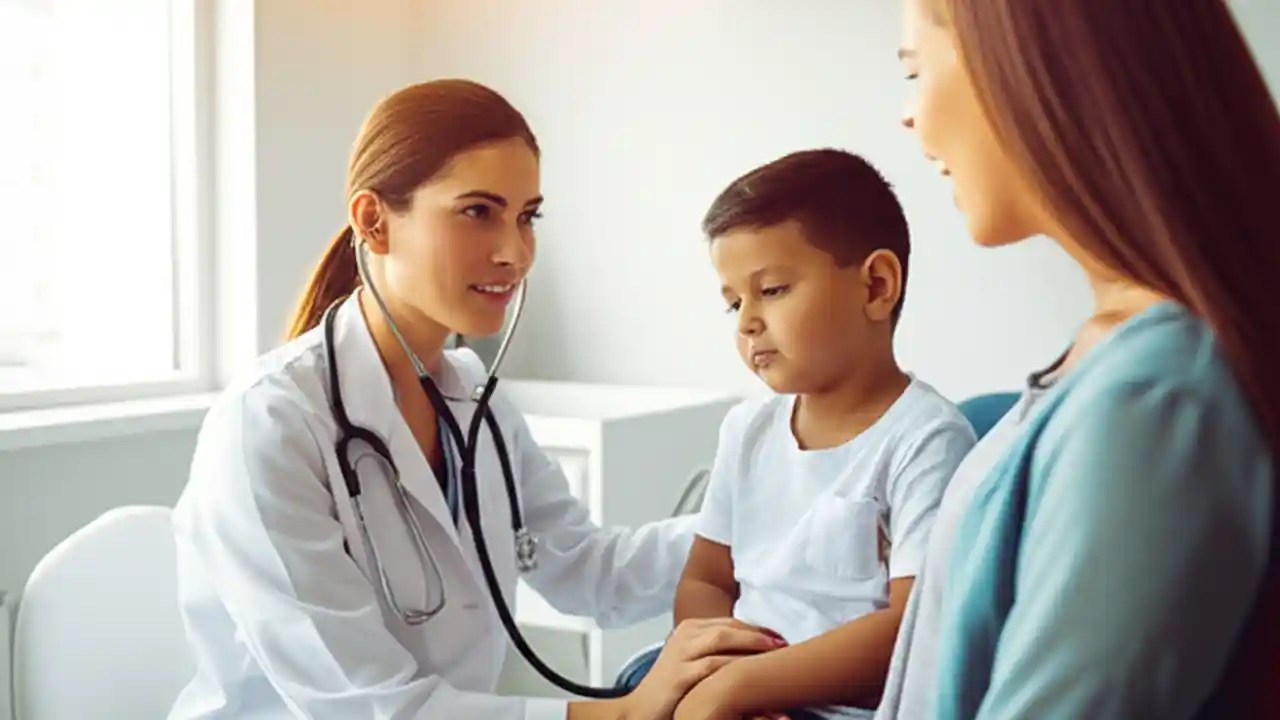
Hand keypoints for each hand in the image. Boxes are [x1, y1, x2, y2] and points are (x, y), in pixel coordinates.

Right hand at [619, 618, 784, 719]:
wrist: (641, 710)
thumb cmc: (671, 689)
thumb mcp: (693, 661)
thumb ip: (716, 651)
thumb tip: (754, 649)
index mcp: (690, 628)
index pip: (731, 621)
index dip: (758, 629)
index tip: (781, 638)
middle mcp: (685, 635)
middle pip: (730, 627)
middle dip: (760, 635)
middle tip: (784, 646)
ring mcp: (681, 653)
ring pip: (724, 640)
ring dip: (753, 647)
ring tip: (777, 656)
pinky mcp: (680, 674)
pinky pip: (715, 667)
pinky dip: (738, 670)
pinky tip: (755, 676)